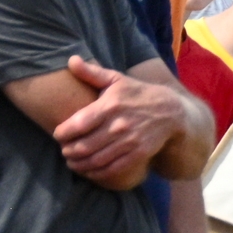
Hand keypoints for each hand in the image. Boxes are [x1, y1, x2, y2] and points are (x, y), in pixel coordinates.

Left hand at [55, 57, 187, 184]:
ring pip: (95, 160)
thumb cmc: (139, 94)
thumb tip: (71, 60)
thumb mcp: (118, 80)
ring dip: (79, 164)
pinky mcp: (139, 154)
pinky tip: (90, 170)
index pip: (77, 125)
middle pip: (83, 146)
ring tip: (73, 162)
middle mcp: (120, 124)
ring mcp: (130, 141)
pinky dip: (96, 173)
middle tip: (65, 151)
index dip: (62, 133)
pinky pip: (112, 169)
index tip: (59, 135)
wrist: (172, 112)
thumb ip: (92, 73)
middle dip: (68, 152)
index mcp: (111, 105)